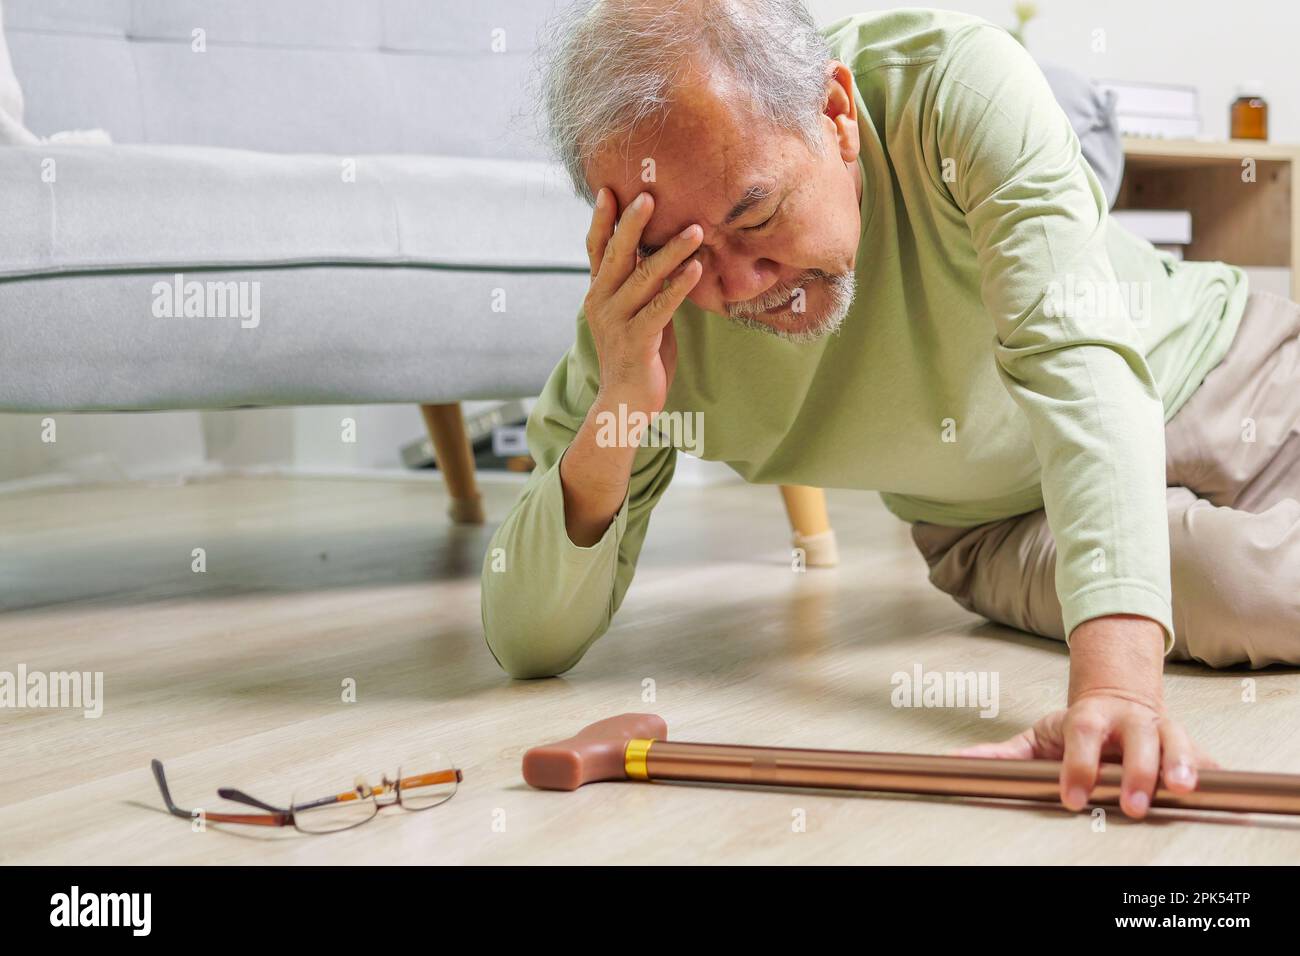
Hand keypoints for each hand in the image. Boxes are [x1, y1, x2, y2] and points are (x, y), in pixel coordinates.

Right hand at [584, 187, 702, 418]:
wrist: (625, 403)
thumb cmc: (638, 355)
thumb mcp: (636, 312)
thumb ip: (642, 285)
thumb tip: (661, 252)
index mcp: (598, 293)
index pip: (596, 249)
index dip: (602, 220)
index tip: (608, 190)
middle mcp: (601, 303)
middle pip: (617, 255)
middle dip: (633, 223)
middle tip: (650, 195)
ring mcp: (616, 322)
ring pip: (644, 278)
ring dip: (671, 252)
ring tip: (695, 230)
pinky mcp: (636, 341)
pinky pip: (660, 308)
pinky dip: (679, 288)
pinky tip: (696, 269)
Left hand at [955, 614, 1218, 818]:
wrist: (1117, 696)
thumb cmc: (1077, 727)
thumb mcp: (1036, 736)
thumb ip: (1000, 755)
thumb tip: (956, 764)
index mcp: (1088, 719)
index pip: (1081, 738)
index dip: (1077, 766)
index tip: (1073, 797)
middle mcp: (1127, 720)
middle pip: (1135, 739)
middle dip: (1136, 770)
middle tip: (1132, 803)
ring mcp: (1159, 727)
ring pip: (1175, 741)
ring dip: (1180, 765)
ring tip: (1183, 790)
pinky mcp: (1185, 742)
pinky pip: (1202, 756)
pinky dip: (1209, 770)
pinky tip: (1214, 786)